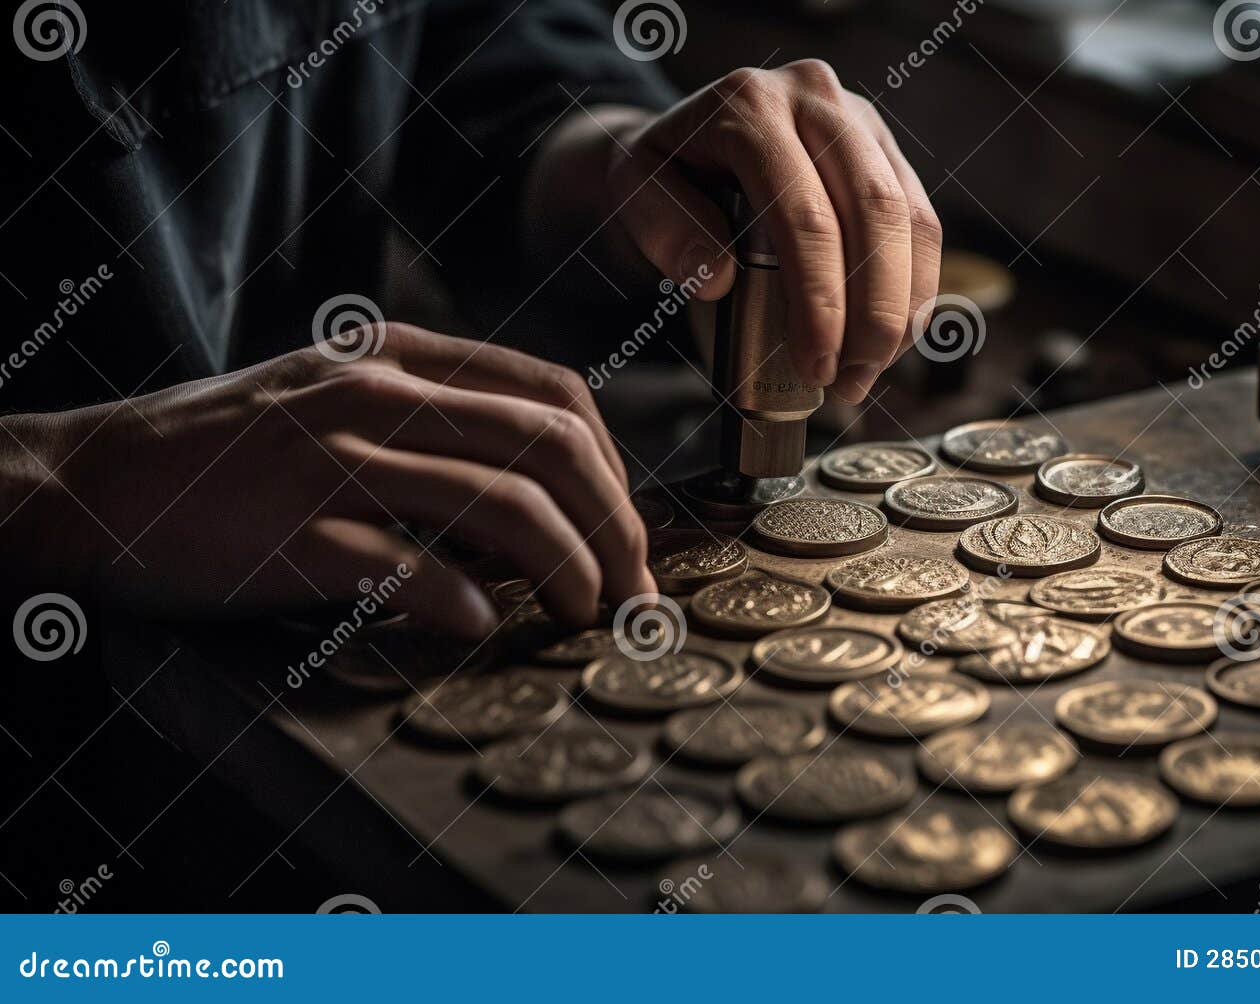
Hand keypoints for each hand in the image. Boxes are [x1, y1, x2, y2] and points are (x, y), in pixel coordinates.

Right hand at [1, 325, 654, 636]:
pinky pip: (408, 566)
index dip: (615, 468)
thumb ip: (436, 425)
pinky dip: (463, 601)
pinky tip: (482, 625)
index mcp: (398, 358)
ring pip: (499, 504)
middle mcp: (374, 395)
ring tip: (582, 613)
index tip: (629, 531)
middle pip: (548, 447)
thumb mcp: (338, 400)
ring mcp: (332, 459)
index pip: (554, 393)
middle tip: (633, 589)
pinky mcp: (290, 531)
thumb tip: (551, 494)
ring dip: (565, 568)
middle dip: (615, 525)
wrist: (93, 482)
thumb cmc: (231, 455)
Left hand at [604, 60, 942, 403]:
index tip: (815, 364)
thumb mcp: (633, 193)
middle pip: (875, 215)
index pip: (805, 215)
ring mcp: (859, 118)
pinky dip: (915, 289)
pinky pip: (922, 222)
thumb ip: (663, 230)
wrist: (688, 136)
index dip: (820, 300)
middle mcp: (815, 98)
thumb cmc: (663, 173)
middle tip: (849, 382)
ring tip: (868, 371)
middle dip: (874, 314)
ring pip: (911, 219)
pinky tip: (890, 339)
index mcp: (750, 106)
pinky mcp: (886, 147)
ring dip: (902, 309)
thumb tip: (716, 276)